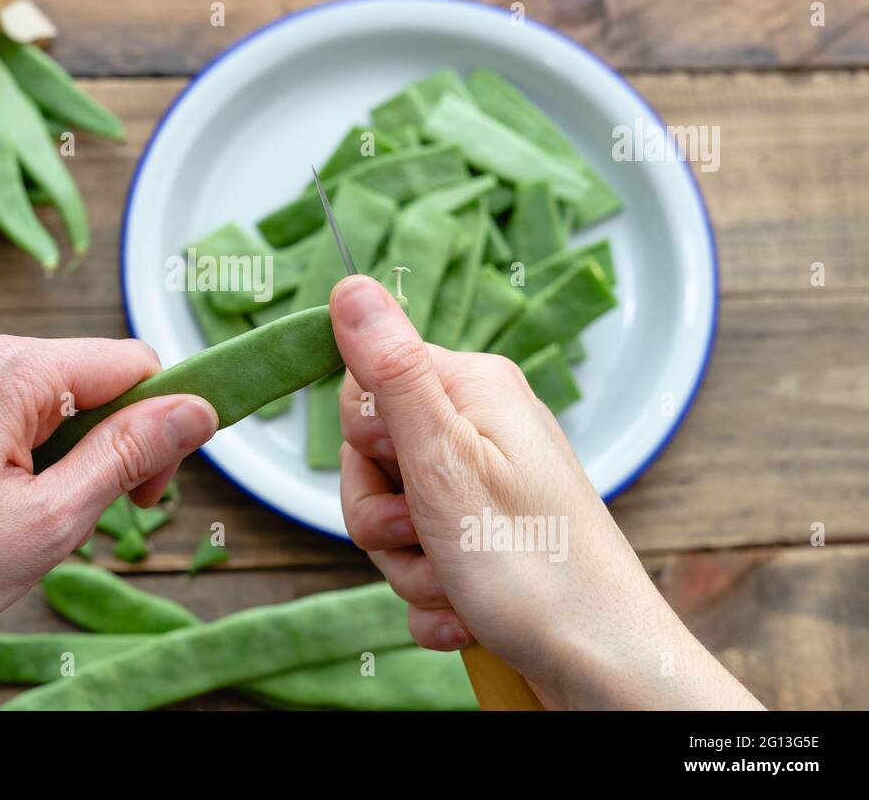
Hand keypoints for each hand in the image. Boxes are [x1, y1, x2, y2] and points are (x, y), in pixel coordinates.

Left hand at [0, 336, 216, 708]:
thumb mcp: (50, 520)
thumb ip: (130, 455)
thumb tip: (197, 407)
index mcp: (10, 371)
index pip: (133, 362)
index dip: (162, 423)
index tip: (150, 490)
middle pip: (89, 380)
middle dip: (109, 446)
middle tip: (84, 521)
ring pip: (44, 405)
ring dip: (61, 460)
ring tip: (24, 528)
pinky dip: (17, 462)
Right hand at [330, 275, 760, 709]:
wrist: (606, 670)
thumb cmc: (537, 568)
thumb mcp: (445, 462)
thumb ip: (392, 373)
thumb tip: (351, 286)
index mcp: (474, 392)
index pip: (365, 389)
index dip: (368, 444)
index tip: (408, 475)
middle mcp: (481, 431)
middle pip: (372, 462)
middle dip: (384, 521)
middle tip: (432, 540)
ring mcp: (484, 490)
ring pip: (390, 520)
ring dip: (410, 568)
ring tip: (459, 585)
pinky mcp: (484, 542)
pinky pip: (420, 563)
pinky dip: (432, 598)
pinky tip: (467, 615)